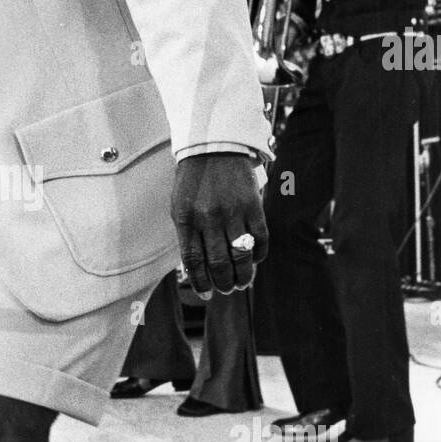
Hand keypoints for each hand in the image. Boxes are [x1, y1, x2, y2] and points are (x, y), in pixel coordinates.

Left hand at [172, 153, 267, 297]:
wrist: (213, 147)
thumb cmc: (193, 182)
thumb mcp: (180, 207)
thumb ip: (187, 236)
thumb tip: (195, 270)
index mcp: (187, 220)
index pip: (193, 262)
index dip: (201, 283)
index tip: (207, 294)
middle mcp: (209, 218)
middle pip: (218, 264)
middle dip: (224, 283)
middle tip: (228, 289)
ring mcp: (233, 212)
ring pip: (241, 256)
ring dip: (243, 275)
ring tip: (242, 282)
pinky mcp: (253, 206)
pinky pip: (260, 239)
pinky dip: (259, 255)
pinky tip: (255, 260)